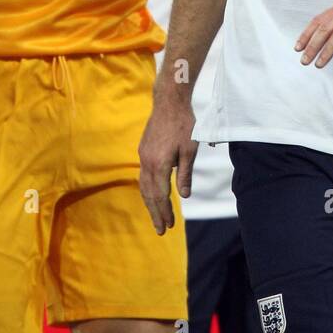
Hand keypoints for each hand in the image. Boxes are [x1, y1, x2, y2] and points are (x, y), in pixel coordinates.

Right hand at [139, 92, 197, 234]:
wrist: (168, 102)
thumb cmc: (183, 124)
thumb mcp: (190, 150)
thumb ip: (185, 174)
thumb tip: (184, 196)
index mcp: (158, 164)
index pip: (160, 195)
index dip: (165, 211)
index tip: (169, 225)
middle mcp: (147, 162)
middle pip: (149, 194)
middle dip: (155, 213)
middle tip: (161, 230)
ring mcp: (143, 156)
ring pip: (143, 186)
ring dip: (150, 203)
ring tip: (156, 216)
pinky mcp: (143, 150)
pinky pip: (143, 176)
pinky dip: (147, 190)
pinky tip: (152, 194)